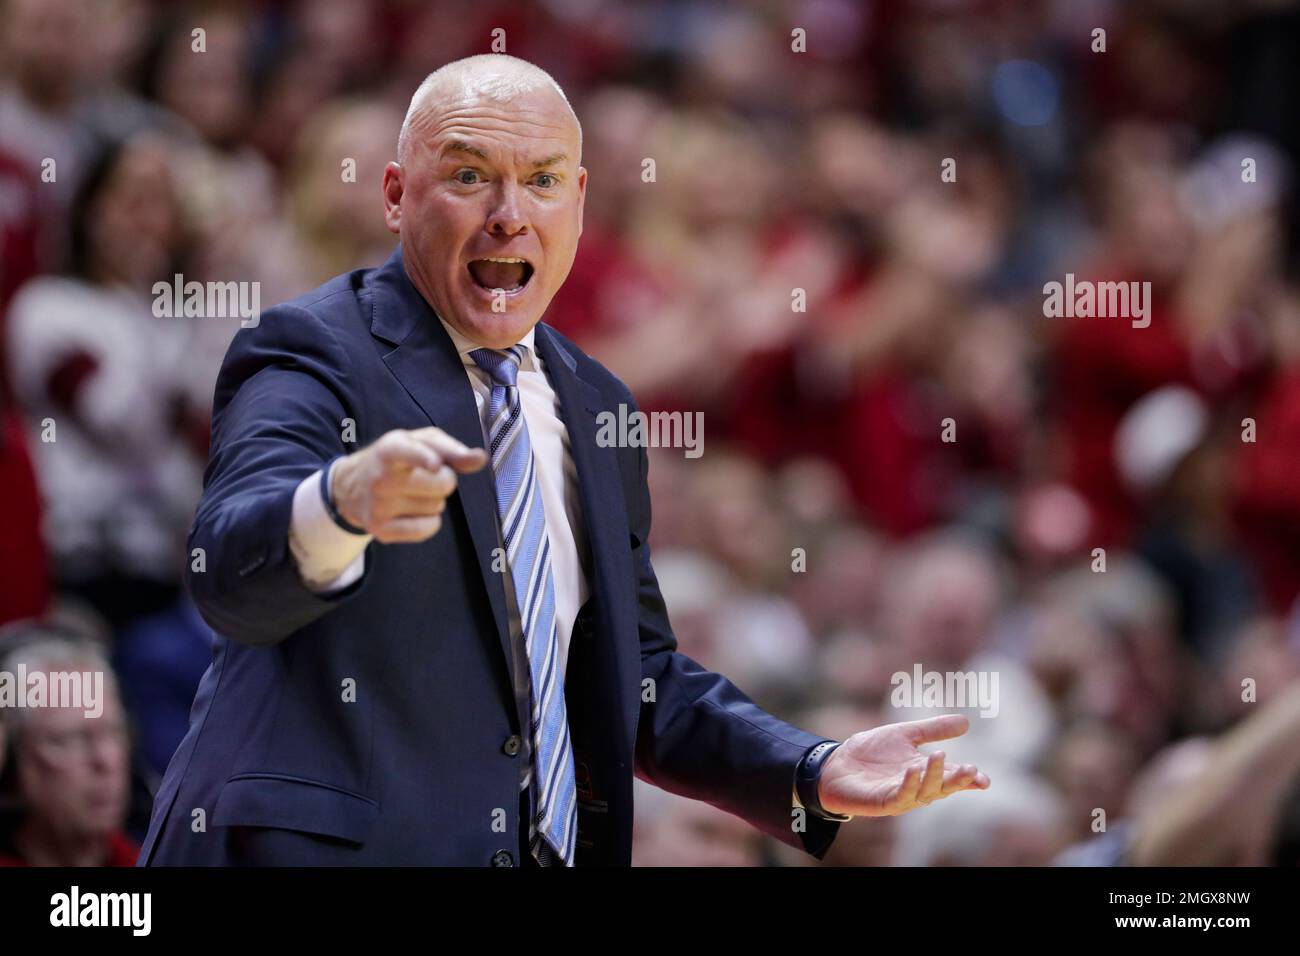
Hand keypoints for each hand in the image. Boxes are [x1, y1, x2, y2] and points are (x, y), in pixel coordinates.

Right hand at [331, 427, 487, 542]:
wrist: (351, 486)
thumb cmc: (397, 458)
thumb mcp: (420, 442)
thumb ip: (452, 449)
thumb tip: (480, 459)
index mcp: (390, 450)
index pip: (407, 452)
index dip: (423, 458)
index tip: (435, 464)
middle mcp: (381, 478)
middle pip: (444, 483)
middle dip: (445, 479)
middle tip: (425, 476)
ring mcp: (379, 506)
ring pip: (437, 506)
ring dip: (433, 500)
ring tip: (411, 492)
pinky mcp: (381, 530)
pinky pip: (428, 529)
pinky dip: (429, 521)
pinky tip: (412, 511)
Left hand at [817, 714, 989, 816]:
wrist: (837, 763)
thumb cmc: (871, 752)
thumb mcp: (905, 734)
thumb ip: (933, 729)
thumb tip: (966, 722)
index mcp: (925, 771)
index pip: (951, 777)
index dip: (969, 779)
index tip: (985, 779)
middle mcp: (917, 786)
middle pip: (943, 787)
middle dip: (957, 780)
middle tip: (971, 769)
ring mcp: (900, 795)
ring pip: (925, 793)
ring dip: (934, 777)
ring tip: (940, 756)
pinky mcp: (883, 802)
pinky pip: (900, 796)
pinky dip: (909, 784)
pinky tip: (913, 770)